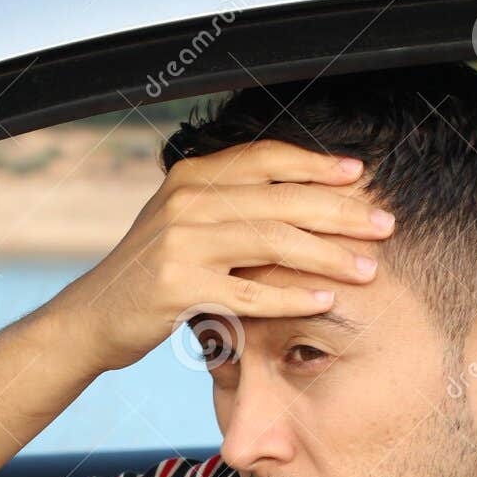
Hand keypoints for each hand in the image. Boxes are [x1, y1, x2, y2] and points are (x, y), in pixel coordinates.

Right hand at [47, 138, 394, 371]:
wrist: (92, 318)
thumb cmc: (149, 273)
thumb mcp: (182, 222)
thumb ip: (228, 202)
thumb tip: (301, 193)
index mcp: (192, 177)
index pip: (267, 159)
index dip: (317, 165)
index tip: (360, 175)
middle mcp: (187, 201)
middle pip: (282, 200)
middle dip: (341, 213)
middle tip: (384, 225)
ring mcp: (181, 243)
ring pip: (274, 243)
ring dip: (328, 255)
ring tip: (368, 268)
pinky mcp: (178, 288)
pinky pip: (250, 293)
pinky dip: (292, 298)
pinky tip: (325, 300)